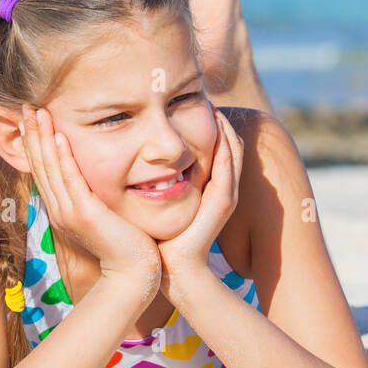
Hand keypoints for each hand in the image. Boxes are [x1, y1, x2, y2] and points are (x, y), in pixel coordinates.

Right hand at [21, 105, 161, 286]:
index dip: (35, 142)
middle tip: (26, 106)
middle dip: (33, 134)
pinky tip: (58, 136)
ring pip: (51, 168)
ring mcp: (69, 212)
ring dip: (43, 138)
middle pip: (41, 164)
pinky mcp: (84, 213)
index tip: (31, 117)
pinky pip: (70, 179)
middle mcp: (59, 209)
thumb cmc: (126, 243)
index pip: (44, 169)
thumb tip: (94, 179)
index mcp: (62, 209)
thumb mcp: (103, 213)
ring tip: (38, 112)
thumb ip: (94, 196)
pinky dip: (63, 157)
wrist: (134, 271)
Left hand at [158, 108, 242, 298]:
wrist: (173, 272)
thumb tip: (135, 166)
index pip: (214, 148)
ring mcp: (225, 195)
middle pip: (227, 144)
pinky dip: (226, 145)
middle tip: (205, 95)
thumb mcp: (158, 204)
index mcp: (208, 188)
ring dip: (225, 127)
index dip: (207, 125)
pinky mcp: (222, 202)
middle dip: (219, 120)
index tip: (191, 103)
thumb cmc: (162, 241)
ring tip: (214, 104)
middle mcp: (221, 189)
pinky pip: (229, 166)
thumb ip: (154, 184)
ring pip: (232, 150)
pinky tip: (218, 127)